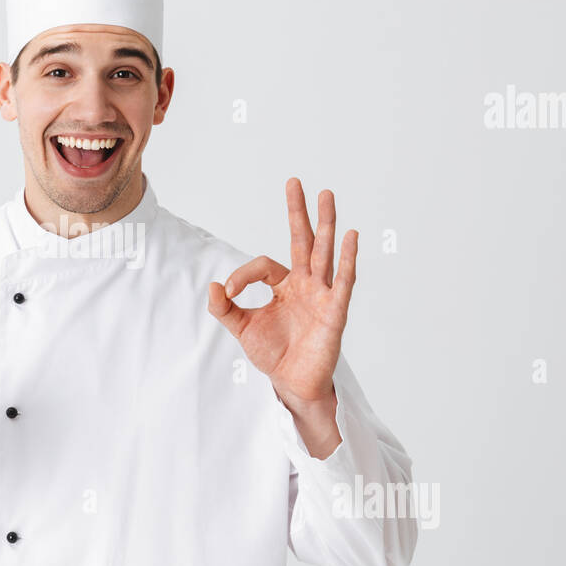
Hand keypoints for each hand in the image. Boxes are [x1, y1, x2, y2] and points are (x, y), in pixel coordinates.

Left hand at [207, 180, 356, 406]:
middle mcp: (305, 284)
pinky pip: (343, 281)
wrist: (292, 383)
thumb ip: (226, 308)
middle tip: (294, 182)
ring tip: (326, 194)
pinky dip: (348, 259)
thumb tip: (215, 285)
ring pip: (323, 252)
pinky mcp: (335, 310)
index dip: (243, 275)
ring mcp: (322, 294)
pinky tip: (351, 236)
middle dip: (298, 212)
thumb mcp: (242, 328)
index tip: (230, 293)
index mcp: (284, 285)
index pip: (264, 265)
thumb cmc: (274, 354)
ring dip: (325, 224)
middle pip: (302, 240)